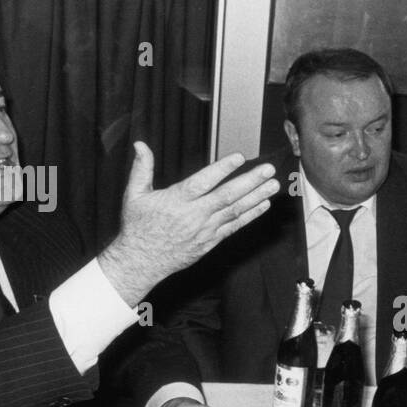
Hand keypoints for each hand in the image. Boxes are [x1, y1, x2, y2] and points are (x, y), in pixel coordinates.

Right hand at [99, 142, 278, 304]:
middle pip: (226, 196)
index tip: (239, 158)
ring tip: (273, 185)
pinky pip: (234, 227)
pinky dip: (250, 215)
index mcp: (176, 201)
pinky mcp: (211, 241)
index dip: (222, 169)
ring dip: (256, 197)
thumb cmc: (138, 227)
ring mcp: (205, 229)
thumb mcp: (134, 195)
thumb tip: (140, 145)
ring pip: (235, 211)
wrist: (141, 261)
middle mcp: (194, 215)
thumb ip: (141, 168)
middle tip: (268, 170)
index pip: (203, 182)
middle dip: (250, 182)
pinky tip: (263, 204)